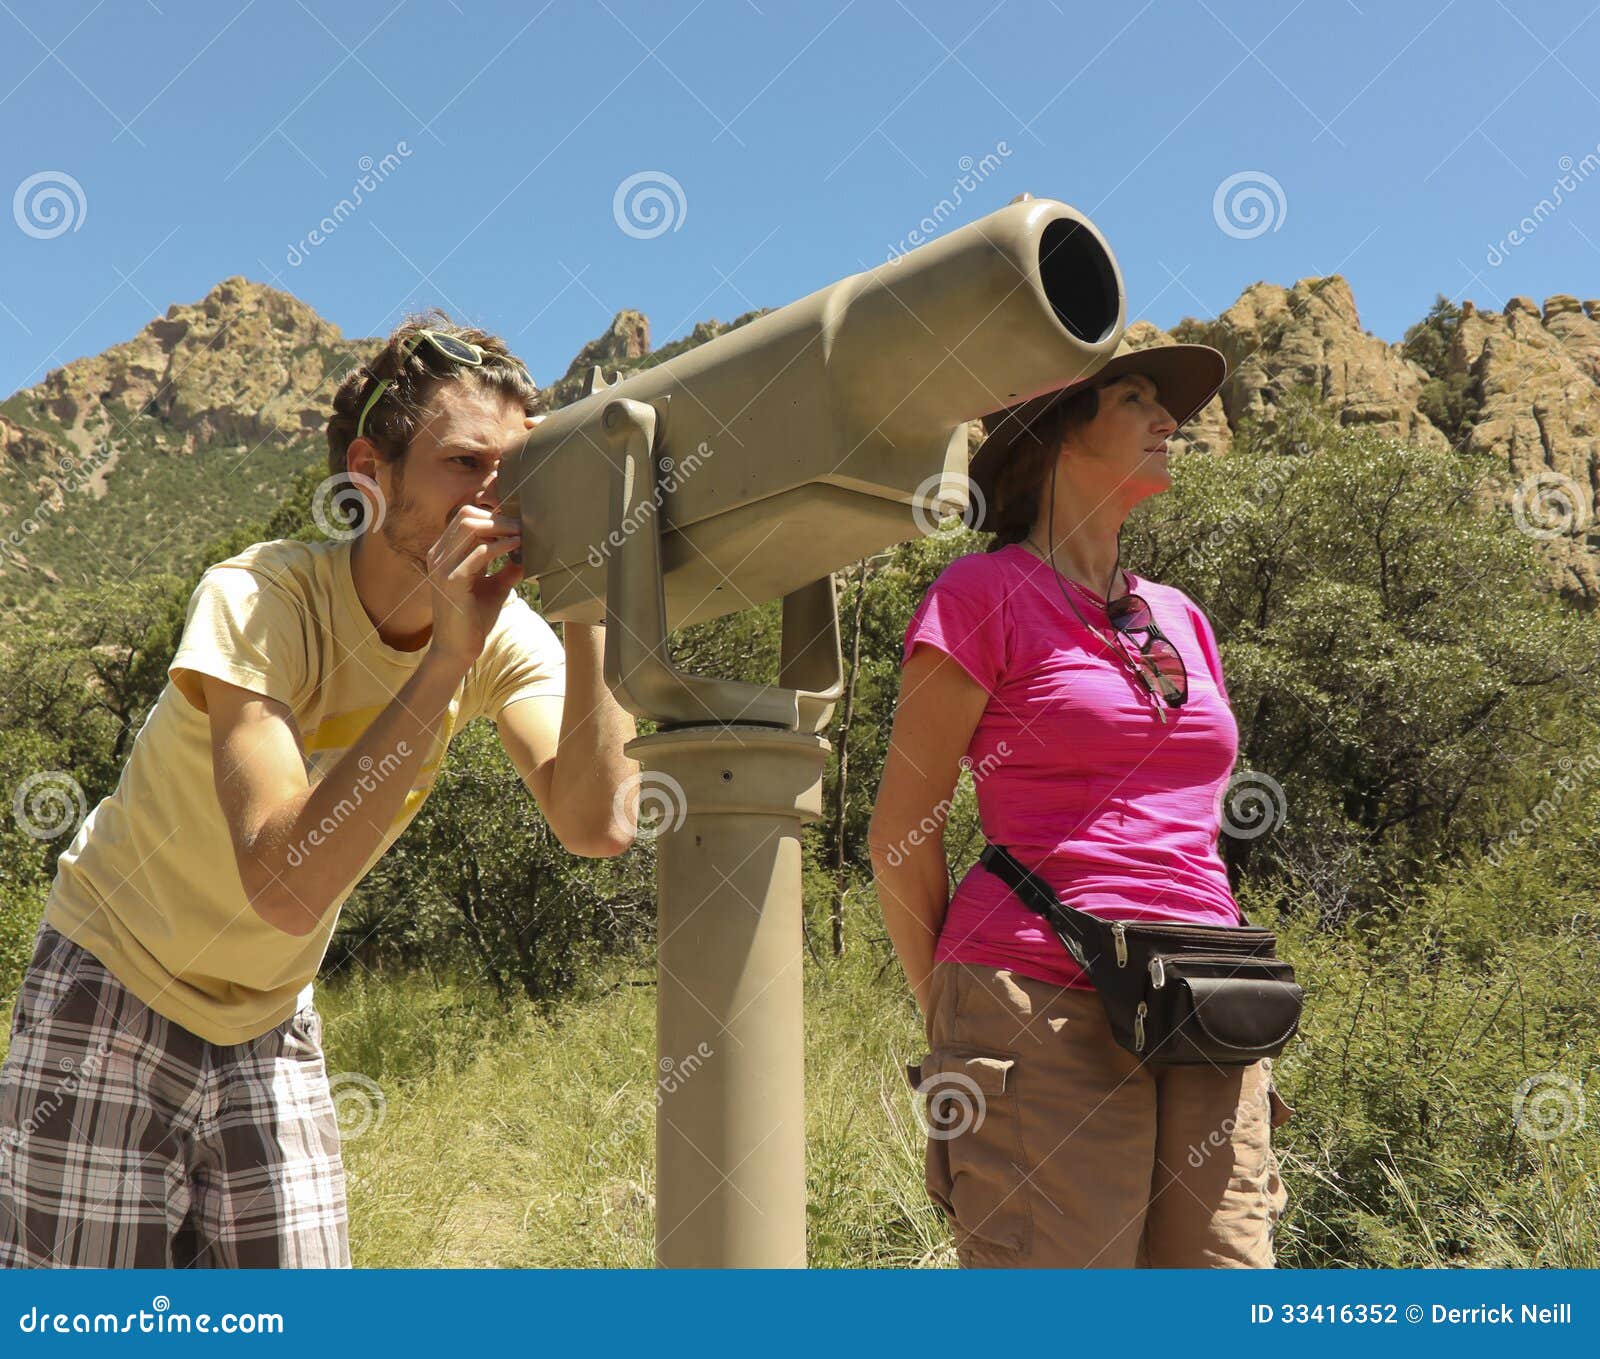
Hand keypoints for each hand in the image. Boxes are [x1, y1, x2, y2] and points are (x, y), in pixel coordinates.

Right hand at [426, 505, 522, 672]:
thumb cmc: (473, 619)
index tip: (517, 526)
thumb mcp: (494, 588)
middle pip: (467, 516)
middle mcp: (438, 555)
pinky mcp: (451, 581)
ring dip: (500, 527)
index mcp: (444, 553)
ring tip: (521, 535)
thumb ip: (506, 570)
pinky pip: (478, 553)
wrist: (458, 649)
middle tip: (523, 527)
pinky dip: (500, 547)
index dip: (493, 517)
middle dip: (499, 518)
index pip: (466, 518)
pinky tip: (516, 548)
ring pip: (469, 527)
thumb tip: (526, 556)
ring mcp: (442, 566)